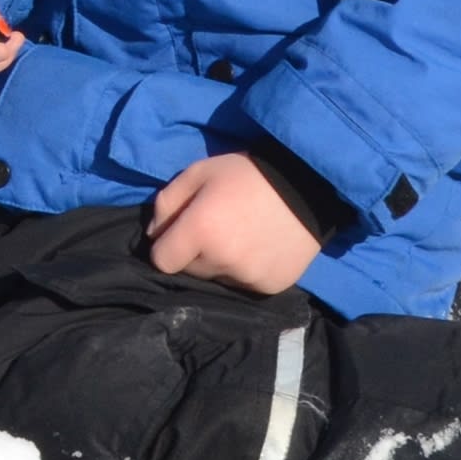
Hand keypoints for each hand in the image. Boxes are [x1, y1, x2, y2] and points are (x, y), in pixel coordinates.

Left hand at [145, 151, 319, 294]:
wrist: (307, 186)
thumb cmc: (246, 174)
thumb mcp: (199, 172)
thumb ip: (167, 203)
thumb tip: (153, 234)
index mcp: (200, 230)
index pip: (162, 260)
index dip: (166, 246)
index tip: (180, 233)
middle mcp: (221, 260)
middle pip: (189, 270)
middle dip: (194, 253)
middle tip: (215, 228)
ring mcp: (248, 277)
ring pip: (216, 279)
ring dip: (219, 263)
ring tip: (239, 237)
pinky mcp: (270, 287)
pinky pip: (243, 285)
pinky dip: (245, 271)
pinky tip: (258, 248)